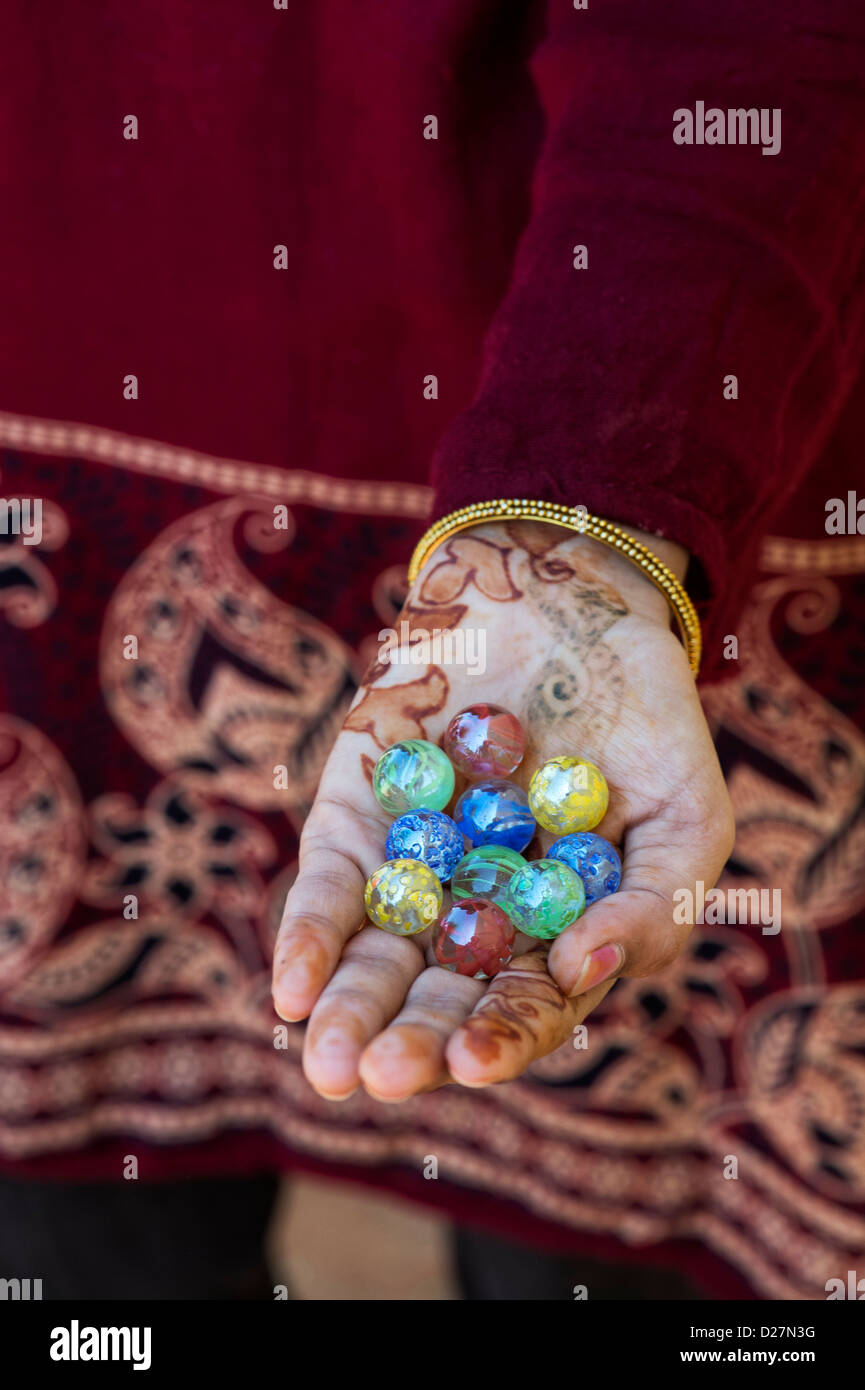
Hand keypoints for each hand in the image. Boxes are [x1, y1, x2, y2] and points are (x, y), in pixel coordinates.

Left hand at [272, 520, 733, 1100]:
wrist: (573, 604)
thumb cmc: (645, 720)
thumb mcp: (685, 817)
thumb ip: (652, 907)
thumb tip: (575, 973)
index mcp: (551, 935)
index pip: (522, 1009)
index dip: (500, 1039)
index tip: (471, 1061)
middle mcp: (475, 917)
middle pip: (436, 998)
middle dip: (406, 1041)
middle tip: (376, 1077)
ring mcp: (412, 868)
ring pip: (373, 956)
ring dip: (348, 1008)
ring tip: (330, 1058)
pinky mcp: (356, 816)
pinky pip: (330, 884)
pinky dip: (311, 934)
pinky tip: (292, 989)